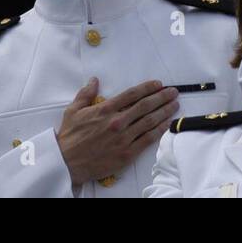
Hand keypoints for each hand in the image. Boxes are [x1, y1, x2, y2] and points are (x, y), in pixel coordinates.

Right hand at [56, 78, 179, 185]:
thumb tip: (94, 80)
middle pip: (145, 106)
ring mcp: (123, 138)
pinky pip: (147, 139)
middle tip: (173, 92)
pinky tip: (167, 124)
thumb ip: (86, 93)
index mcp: (106, 109)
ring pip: (149, 121)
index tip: (158, 83)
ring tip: (174, 105)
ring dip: (164, 112)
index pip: (132, 94)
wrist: (66, 162)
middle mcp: (117, 122)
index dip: (147, 87)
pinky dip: (159, 130)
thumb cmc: (70, 136)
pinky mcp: (127, 153)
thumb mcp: (73, 110)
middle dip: (162, 97)